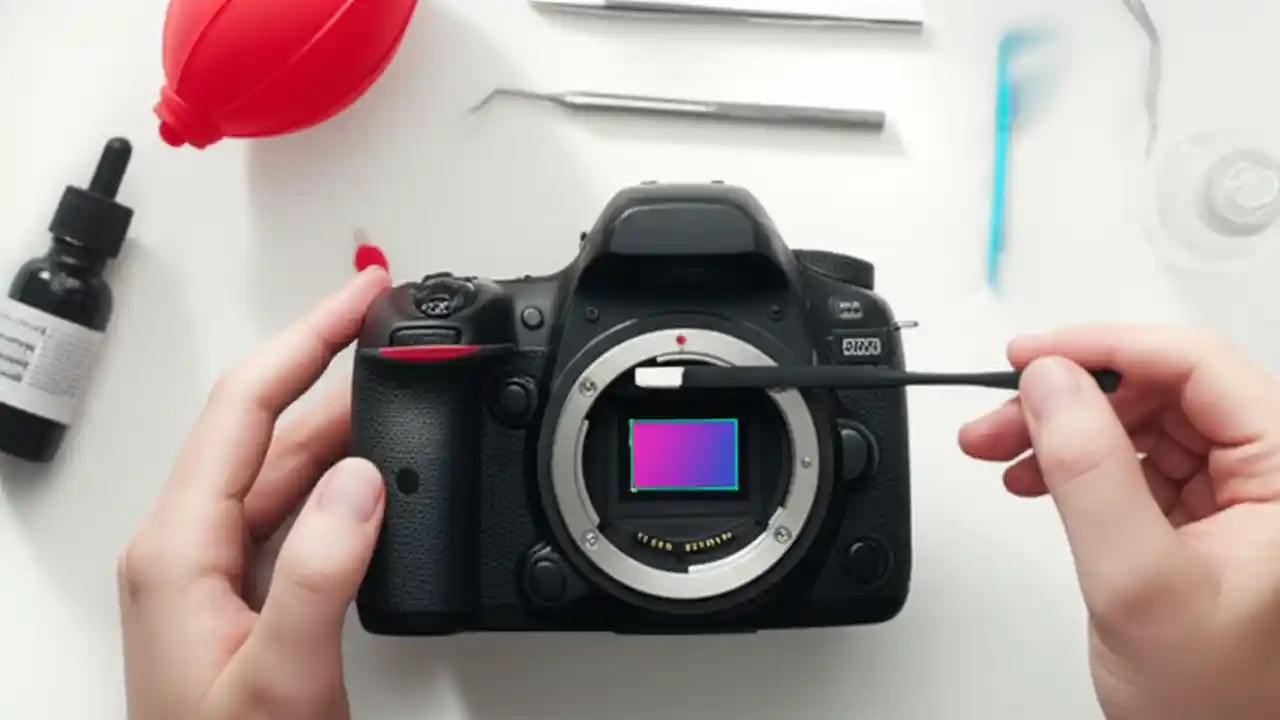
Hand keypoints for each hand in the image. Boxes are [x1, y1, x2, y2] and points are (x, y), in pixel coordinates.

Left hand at [118, 269, 391, 719]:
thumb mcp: (278, 676)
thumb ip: (319, 574)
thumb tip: (362, 481)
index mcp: (178, 549)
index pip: (245, 407)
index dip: (305, 339)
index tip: (359, 297)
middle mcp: (189, 549)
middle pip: (264, 425)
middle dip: (328, 366)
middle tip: (390, 326)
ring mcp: (215, 573)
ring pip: (283, 466)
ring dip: (341, 420)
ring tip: (398, 383)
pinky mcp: (246, 596)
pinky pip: (296, 510)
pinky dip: (342, 475)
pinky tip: (378, 468)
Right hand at [960, 326, 1279, 719]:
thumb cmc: (1213, 702)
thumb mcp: (1137, 581)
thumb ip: (1088, 471)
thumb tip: (1051, 381)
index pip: (1197, 365)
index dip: (1106, 347)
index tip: (1031, 357)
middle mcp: (1272, 476)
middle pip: (1161, 387)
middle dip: (1069, 393)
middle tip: (1000, 411)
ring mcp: (1237, 496)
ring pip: (1138, 419)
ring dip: (1061, 426)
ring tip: (998, 445)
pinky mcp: (1199, 518)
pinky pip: (1129, 460)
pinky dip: (1072, 461)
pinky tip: (1032, 475)